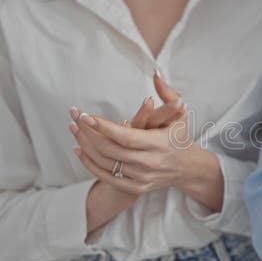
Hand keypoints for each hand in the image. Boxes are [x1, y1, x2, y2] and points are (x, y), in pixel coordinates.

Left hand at [69, 71, 188, 194]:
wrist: (187, 168)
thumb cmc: (180, 135)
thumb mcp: (180, 113)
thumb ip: (168, 93)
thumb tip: (155, 73)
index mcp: (160, 143)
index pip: (126, 137)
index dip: (104, 127)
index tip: (86, 115)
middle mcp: (150, 162)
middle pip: (111, 150)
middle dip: (89, 133)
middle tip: (75, 117)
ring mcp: (142, 177)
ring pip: (105, 163)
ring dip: (85, 146)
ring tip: (74, 129)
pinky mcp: (136, 187)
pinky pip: (106, 177)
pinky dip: (89, 164)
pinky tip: (79, 149)